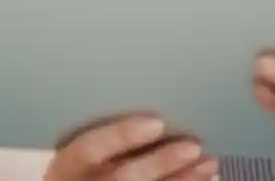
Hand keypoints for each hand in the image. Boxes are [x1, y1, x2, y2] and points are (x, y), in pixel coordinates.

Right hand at [44, 116, 217, 180]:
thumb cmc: (86, 164)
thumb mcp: (83, 149)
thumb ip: (106, 131)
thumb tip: (154, 102)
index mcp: (66, 165)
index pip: (89, 148)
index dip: (121, 135)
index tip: (155, 122)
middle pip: (122, 177)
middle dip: (160, 162)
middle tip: (193, 146)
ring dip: (182, 180)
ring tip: (208, 163)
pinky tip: (203, 180)